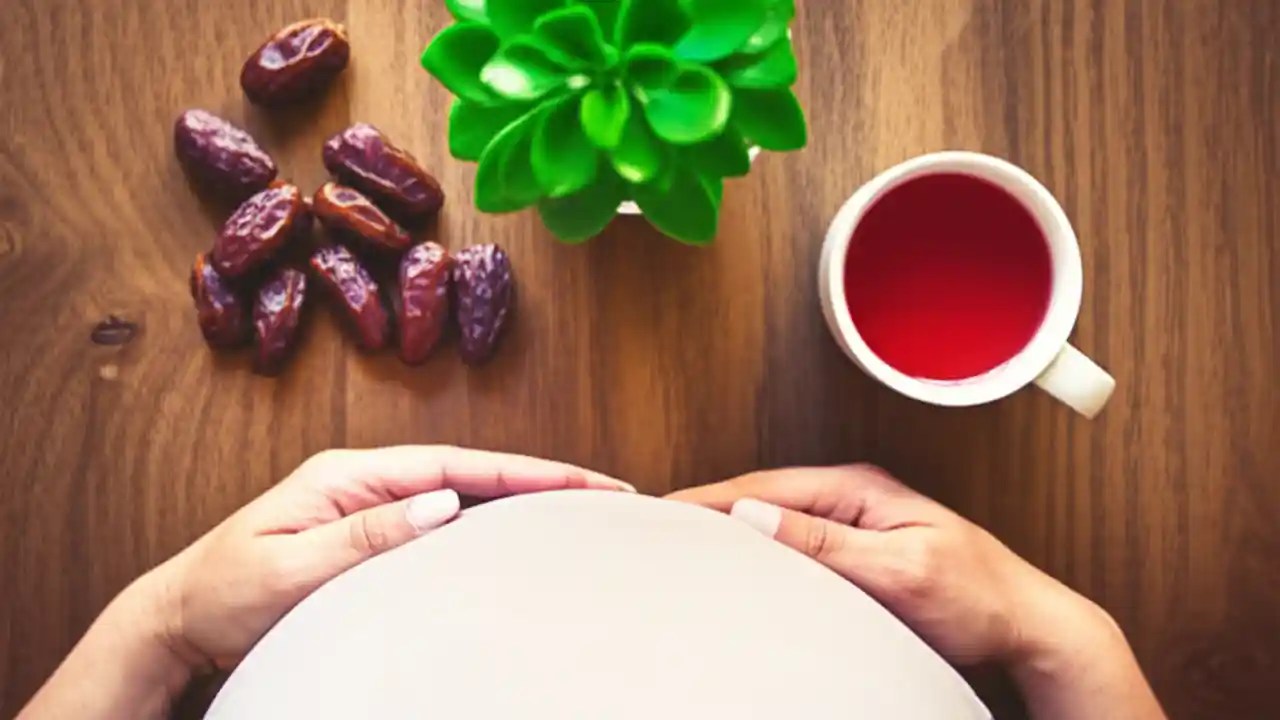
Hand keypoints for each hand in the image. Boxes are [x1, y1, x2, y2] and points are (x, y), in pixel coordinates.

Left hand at [152, 445, 633, 671]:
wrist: (180, 615)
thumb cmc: (224, 592)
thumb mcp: (287, 568)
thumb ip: (365, 536)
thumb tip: (442, 505)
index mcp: (349, 475)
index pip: (457, 465)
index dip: (528, 471)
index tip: (586, 481)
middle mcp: (366, 481)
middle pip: (473, 471)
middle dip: (543, 480)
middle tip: (609, 494)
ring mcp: (370, 504)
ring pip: (465, 493)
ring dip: (522, 499)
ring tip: (582, 510)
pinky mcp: (370, 531)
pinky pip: (443, 521)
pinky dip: (488, 520)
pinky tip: (518, 535)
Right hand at [668, 465, 1165, 719]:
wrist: (1026, 623)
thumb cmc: (979, 596)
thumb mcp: (900, 569)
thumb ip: (827, 542)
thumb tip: (756, 517)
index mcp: (859, 488)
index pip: (765, 487)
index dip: (711, 498)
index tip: (666, 509)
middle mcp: (853, 498)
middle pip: (762, 498)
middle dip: (710, 508)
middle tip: (662, 528)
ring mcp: (854, 523)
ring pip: (775, 519)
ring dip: (732, 528)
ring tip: (688, 543)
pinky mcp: (857, 550)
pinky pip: (793, 543)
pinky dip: (759, 550)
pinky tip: (741, 565)